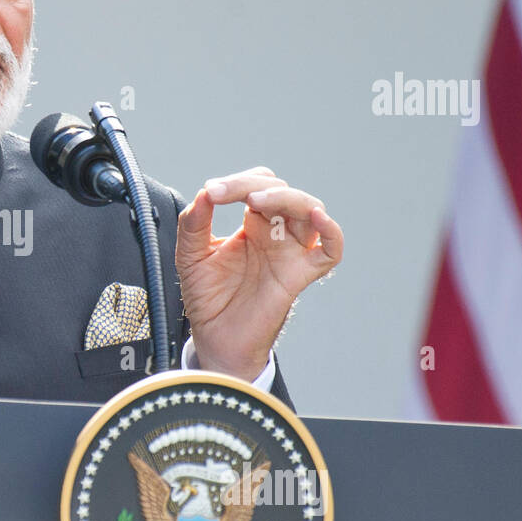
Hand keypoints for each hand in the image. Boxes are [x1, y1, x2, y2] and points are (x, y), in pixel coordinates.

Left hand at [176, 166, 342, 380]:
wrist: (214, 338)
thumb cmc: (208, 298)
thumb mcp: (190, 255)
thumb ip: (193, 224)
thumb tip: (205, 193)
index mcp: (251, 224)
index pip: (257, 186)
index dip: (237, 182)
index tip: (211, 192)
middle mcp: (275, 234)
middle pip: (282, 191)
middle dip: (252, 185)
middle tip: (222, 193)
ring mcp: (290, 252)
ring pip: (309, 209)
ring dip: (286, 197)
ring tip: (256, 199)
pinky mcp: (299, 274)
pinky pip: (331, 250)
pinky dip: (331, 232)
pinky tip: (316, 218)